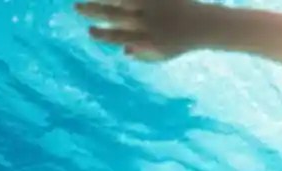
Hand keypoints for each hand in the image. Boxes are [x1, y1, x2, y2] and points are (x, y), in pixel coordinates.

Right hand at [75, 0, 211, 60]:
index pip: (118, 37)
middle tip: (76, 7)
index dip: (102, 34)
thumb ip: (144, 55)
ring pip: (124, 1)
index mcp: (146, 39)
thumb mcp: (164, 54)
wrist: (205, 26)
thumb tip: (122, 51)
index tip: (89, 30)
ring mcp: (154, 8)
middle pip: (115, 16)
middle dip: (94, 11)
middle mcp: (148, 23)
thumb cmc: (181, 42)